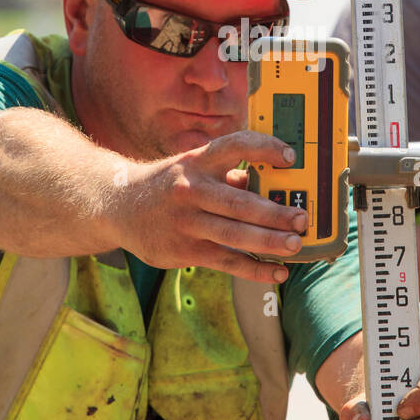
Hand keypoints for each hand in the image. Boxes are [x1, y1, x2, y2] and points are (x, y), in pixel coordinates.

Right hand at [111, 130, 306, 283]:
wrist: (117, 206)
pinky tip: (277, 272)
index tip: (290, 156)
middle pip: (239, 203)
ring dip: (268, 241)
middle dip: (274, 213)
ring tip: (294, 244)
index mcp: (196, 161)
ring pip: (234, 235)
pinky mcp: (184, 250)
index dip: (264, 148)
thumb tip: (268, 187)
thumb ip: (228, 176)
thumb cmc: (167, 186)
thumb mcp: (192, 168)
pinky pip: (226, 262)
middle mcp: (191, 190)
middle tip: (302, 218)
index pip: (234, 147)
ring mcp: (186, 222)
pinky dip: (254, 269)